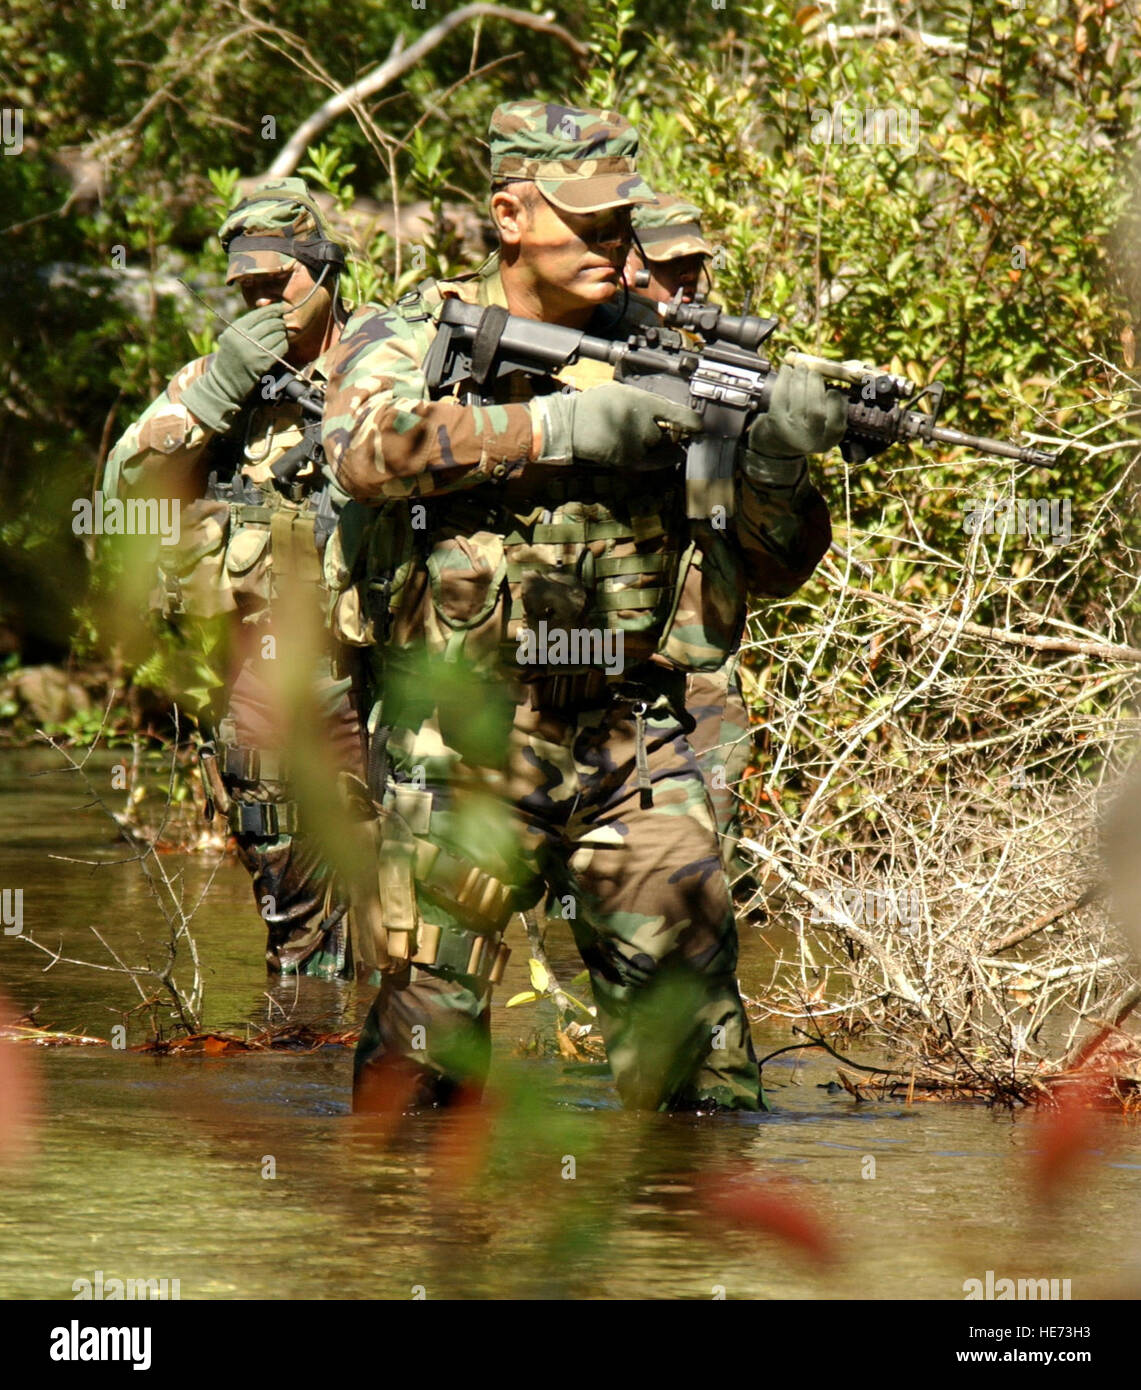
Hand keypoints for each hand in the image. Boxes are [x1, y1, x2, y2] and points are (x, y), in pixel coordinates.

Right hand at [180, 303, 289, 432]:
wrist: (224, 384)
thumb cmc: (230, 359)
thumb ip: (246, 326)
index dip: (273, 309)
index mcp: (236, 329)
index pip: (259, 314)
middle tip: (285, 320)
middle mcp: (244, 337)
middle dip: (280, 321)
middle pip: (270, 323)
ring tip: (283, 333)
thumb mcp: (231, 338)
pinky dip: (284, 345)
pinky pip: (280, 348)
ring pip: (277, 335)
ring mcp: (254, 350)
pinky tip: (282, 345)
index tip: (282, 307)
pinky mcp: (263, 362)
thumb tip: (266, 308)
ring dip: (283, 333)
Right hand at [530, 381, 701, 467]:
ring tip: (632, 437)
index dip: (690, 421)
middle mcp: (641, 422)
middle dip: (662, 433)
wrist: (568, 425)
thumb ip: (643, 403)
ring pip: (655, 447)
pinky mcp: (627, 459)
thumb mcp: (620, 393)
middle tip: (653, 431)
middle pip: (665, 433)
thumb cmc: (593, 407)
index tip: (701, 427)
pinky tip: (662, 456)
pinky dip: (656, 459)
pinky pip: (649, 461)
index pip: (674, 412)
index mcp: (640, 401)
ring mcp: (635, 442)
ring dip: (652, 445)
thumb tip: (664, 417)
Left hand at [747, 364, 846, 459]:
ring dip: (801, 379)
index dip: (835, 402)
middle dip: (816, 385)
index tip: (832, 391)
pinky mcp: (774, 422)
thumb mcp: (826, 426)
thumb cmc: (808, 426)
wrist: (778, 441)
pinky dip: (784, 380)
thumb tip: (843, 375)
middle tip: (815, 372)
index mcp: (828, 441)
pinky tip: (787, 370)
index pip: (836, 422)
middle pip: (815, 411)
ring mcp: (790, 433)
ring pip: (798, 401)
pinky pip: (780, 397)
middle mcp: (809, 441)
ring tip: (802, 367)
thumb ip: (837, 407)